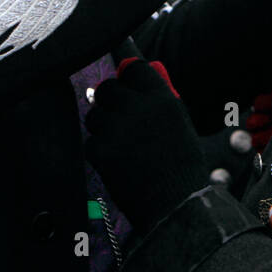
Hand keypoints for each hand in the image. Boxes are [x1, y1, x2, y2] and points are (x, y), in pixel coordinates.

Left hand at [85, 59, 209, 236]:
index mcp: (161, 98)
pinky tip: (118, 162)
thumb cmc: (180, 163)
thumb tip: (127, 71)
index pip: (133, 68)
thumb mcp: (178, 121)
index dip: (126, 76)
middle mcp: (138, 108)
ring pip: (94, 114)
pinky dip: (100, 150)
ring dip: (103, 125)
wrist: (176, 203)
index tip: (124, 83)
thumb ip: (155, 96)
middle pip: (107, 88)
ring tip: (122, 144)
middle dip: (109, 99)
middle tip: (117, 114)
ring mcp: (117, 129)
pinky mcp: (101, 150)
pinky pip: (91, 140)